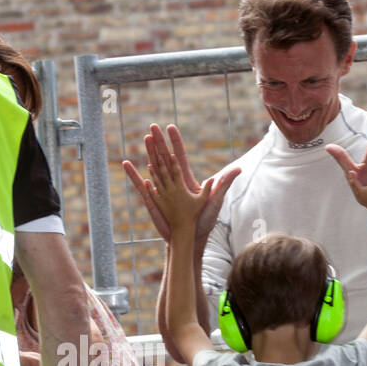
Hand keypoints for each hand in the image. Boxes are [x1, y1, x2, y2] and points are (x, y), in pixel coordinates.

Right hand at [123, 125, 238, 242]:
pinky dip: (134, 175)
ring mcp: (161, 189)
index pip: (179, 156)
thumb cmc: (204, 221)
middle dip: (159, 142)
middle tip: (152, 127)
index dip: (175, 142)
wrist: (190, 237)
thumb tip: (238, 169)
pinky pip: (141, 185)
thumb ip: (223, 184)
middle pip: (164, 157)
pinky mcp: (153, 199)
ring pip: (153, 166)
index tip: (170, 127)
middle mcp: (172, 181)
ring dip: (148, 152)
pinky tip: (127, 164)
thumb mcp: (214, 201)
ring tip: (144, 139)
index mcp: (185, 179)